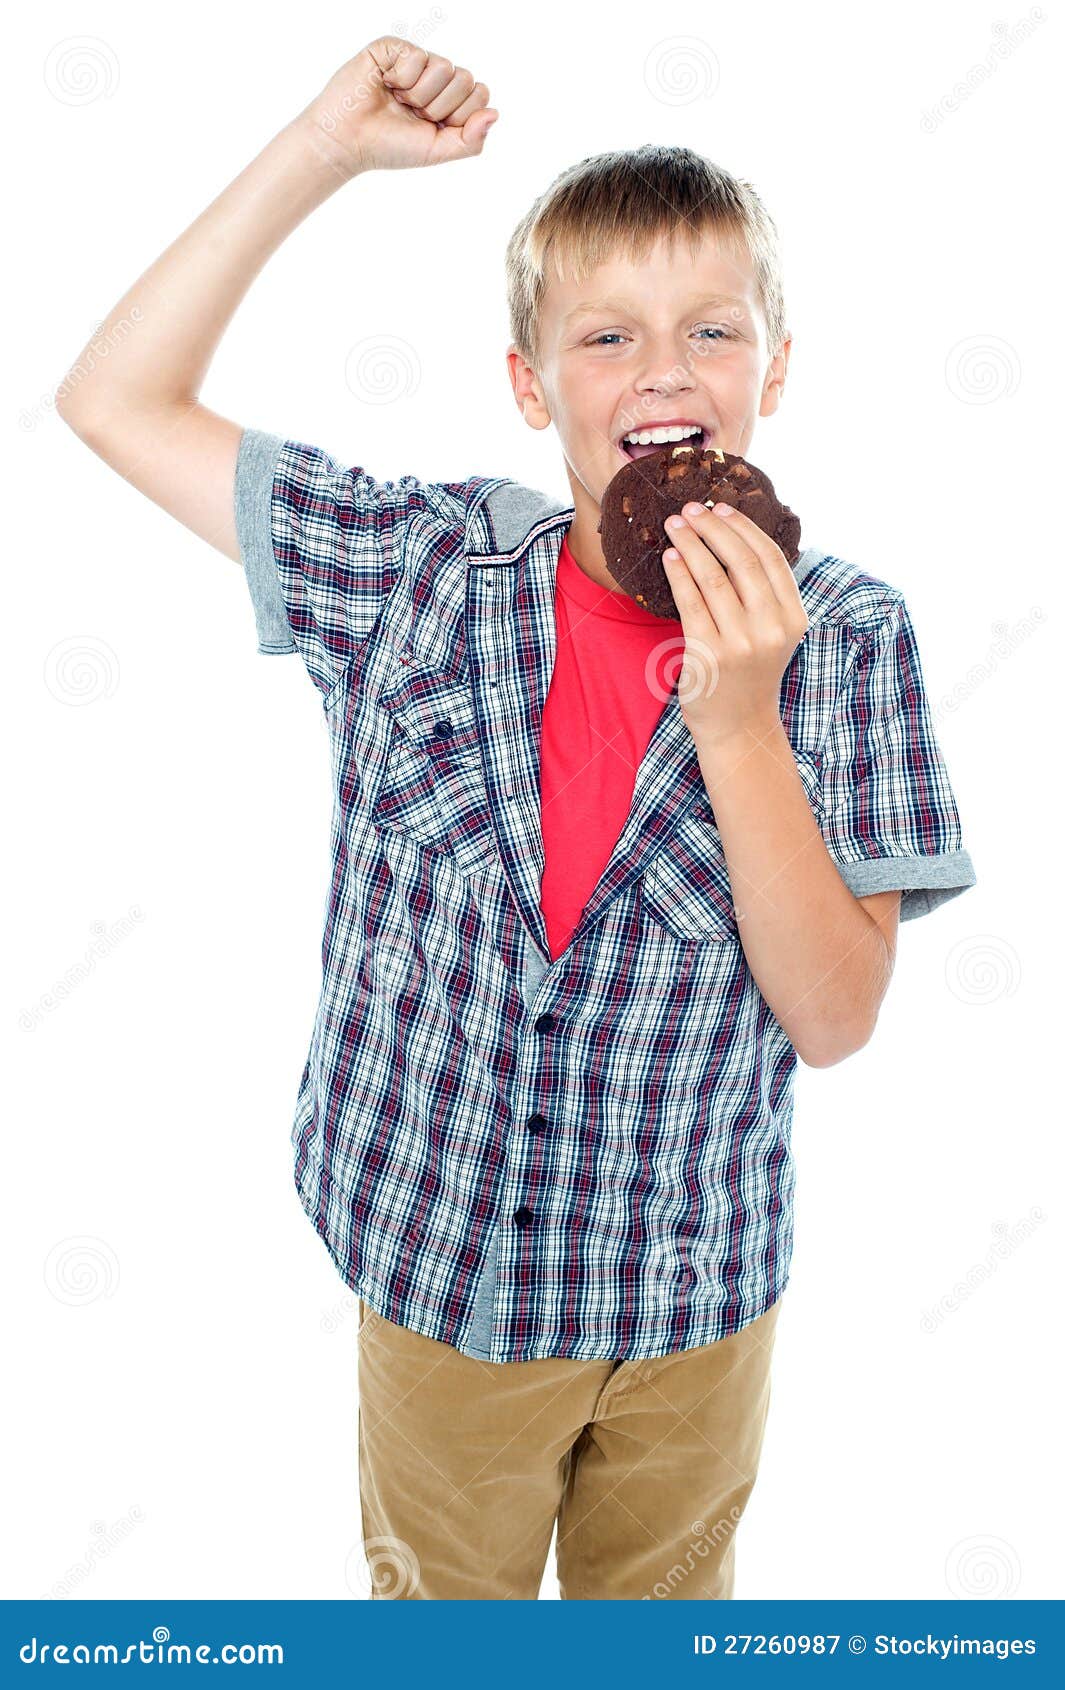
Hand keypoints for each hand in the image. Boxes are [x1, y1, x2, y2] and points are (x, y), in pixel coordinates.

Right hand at [302, 37, 497, 176]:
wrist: (348, 140)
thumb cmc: (390, 147)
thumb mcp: (437, 151)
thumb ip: (471, 140)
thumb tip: (495, 113)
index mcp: (450, 100)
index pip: (480, 94)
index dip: (459, 116)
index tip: (432, 126)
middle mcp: (436, 77)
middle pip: (466, 79)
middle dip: (438, 107)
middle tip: (411, 114)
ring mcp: (416, 60)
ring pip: (445, 67)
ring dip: (419, 94)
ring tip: (398, 100)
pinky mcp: (395, 47)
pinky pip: (417, 56)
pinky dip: (401, 78)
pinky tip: (385, 83)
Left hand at [661, 501, 809, 748]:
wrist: (739, 726)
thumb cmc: (750, 672)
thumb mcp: (774, 633)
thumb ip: (767, 595)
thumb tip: (736, 536)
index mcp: (794, 618)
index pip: (770, 558)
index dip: (743, 528)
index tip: (721, 507)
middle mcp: (771, 629)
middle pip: (741, 562)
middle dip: (712, 528)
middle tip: (690, 508)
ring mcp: (741, 644)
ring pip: (713, 578)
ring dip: (691, 545)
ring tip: (674, 525)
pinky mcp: (710, 656)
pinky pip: (691, 604)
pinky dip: (679, 575)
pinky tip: (670, 557)